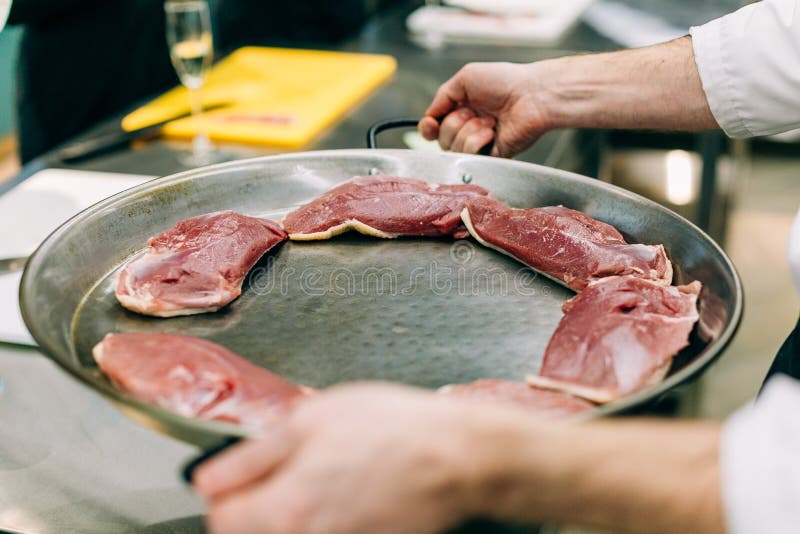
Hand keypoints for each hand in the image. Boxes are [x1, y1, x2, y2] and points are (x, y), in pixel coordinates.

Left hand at [193, 383, 491, 533]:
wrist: (456, 458)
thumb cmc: (393, 430)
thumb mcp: (312, 419)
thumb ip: (252, 454)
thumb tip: (209, 477)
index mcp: (284, 510)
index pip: (219, 519)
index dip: (227, 491)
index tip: (242, 475)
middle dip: (257, 507)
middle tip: (286, 472)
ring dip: (291, 513)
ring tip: (324, 480)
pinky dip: (323, 522)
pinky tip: (347, 495)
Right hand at [419, 62, 553, 157]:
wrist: (532, 95)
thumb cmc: (505, 81)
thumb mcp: (465, 78)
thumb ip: (442, 97)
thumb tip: (429, 116)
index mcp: (463, 109)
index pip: (435, 128)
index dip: (429, 128)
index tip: (430, 124)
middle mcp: (470, 128)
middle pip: (441, 140)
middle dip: (453, 124)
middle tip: (472, 111)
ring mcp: (481, 143)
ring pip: (453, 149)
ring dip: (467, 131)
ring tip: (488, 120)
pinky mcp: (491, 156)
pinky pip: (469, 157)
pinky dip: (476, 141)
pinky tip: (491, 131)